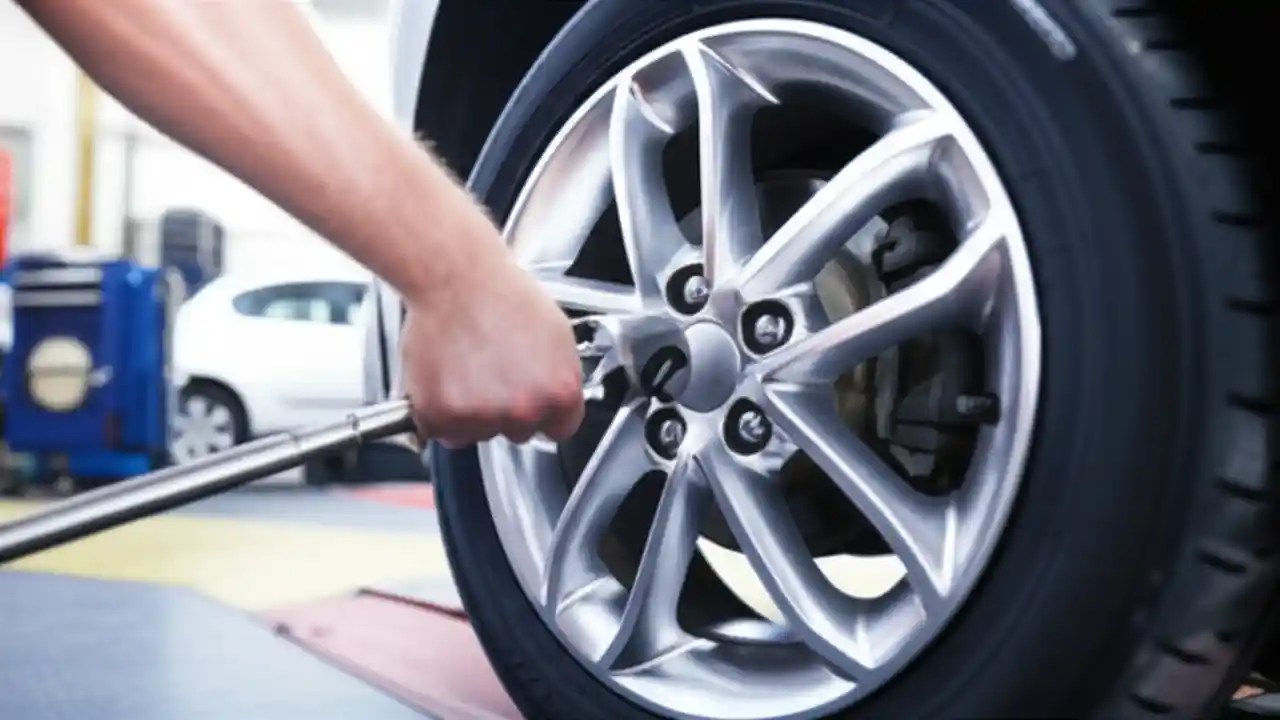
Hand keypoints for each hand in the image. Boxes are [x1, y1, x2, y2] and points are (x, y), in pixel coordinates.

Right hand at [399, 236, 584, 447]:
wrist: (454, 276)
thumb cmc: (500, 294)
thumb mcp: (557, 334)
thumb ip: (559, 376)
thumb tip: (557, 398)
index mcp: (560, 392)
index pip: (560, 428)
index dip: (543, 413)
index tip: (531, 401)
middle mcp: (524, 410)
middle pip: (518, 432)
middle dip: (506, 410)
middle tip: (491, 372)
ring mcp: (482, 417)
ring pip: (477, 434)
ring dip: (470, 413)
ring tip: (466, 367)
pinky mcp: (441, 417)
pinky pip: (441, 430)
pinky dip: (437, 411)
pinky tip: (445, 376)